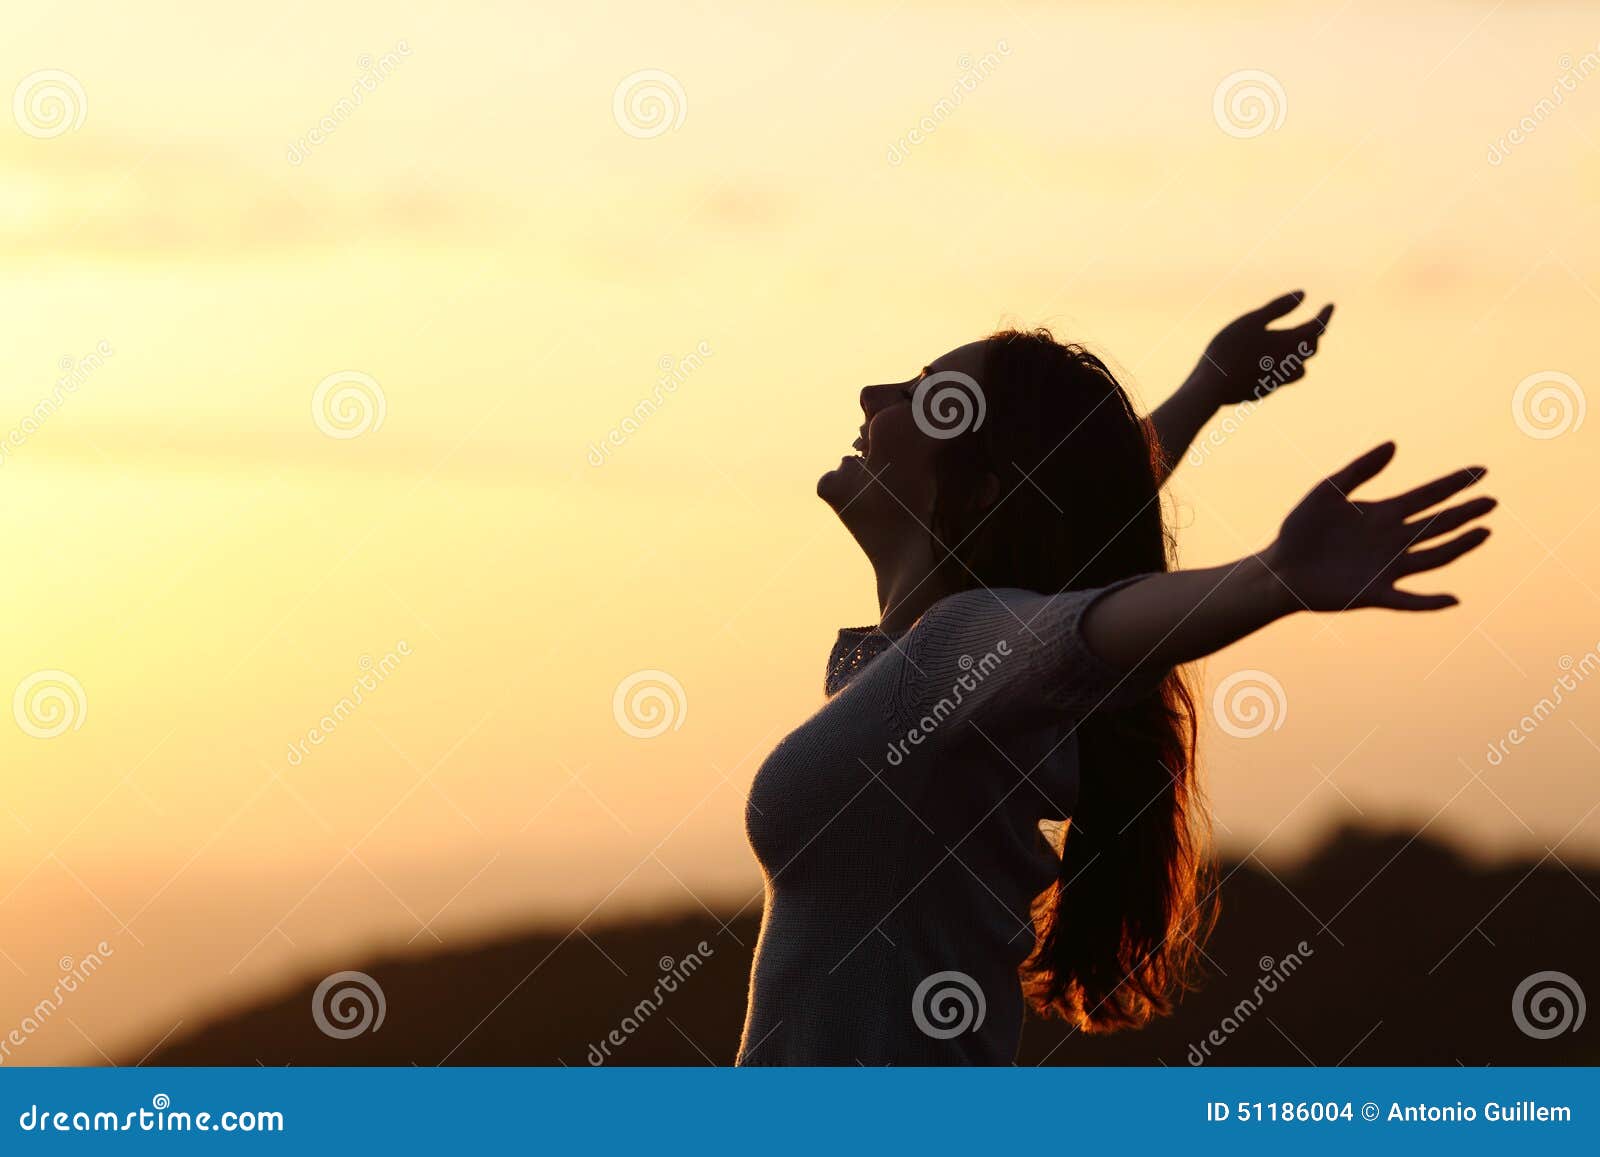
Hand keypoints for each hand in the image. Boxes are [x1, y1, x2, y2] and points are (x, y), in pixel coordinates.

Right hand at [1193, 290, 1334, 405]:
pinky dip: (1283, 367)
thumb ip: (1278, 308)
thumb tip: (1302, 294)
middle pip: (1311, 348)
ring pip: (1300, 369)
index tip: (1330, 305)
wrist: (1212, 386)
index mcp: (1289, 344)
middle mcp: (1289, 364)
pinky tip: (1270, 364)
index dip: (1326, 315)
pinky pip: (1282, 378)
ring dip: (1301, 356)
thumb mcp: (1252, 320)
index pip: (1317, 327)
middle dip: (1313, 335)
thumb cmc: (1230, 348)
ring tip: (1294, 348)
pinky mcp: (1264, 390)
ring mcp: (1278, 380)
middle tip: (1312, 324)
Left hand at [1262, 442, 1494, 611]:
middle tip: (1492, 501)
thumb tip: (1395, 443)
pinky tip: (1452, 600)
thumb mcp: (1327, 491)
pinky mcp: (1374, 593)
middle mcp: (1392, 539)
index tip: (1481, 471)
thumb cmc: (1300, 528)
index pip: (1427, 496)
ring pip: (1433, 557)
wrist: (1279, 568)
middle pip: (1438, 524)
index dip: (1454, 484)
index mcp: (1383, 513)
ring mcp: (1387, 567)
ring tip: (1484, 531)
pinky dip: (1429, 602)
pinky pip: (1408, 600)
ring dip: (1459, 546)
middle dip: (1465, 513)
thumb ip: (1360, 469)